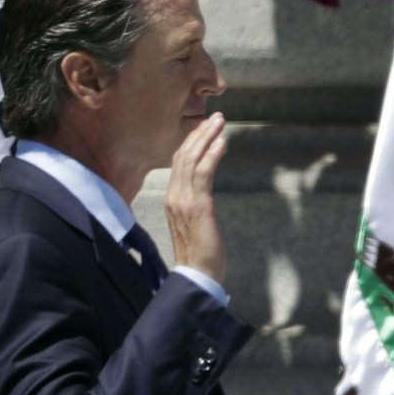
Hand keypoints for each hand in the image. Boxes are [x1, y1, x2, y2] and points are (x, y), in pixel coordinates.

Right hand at [165, 111, 228, 281]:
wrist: (196, 277)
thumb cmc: (199, 255)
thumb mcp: (193, 225)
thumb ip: (196, 207)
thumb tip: (204, 197)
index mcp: (172, 200)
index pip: (178, 163)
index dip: (191, 143)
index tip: (205, 128)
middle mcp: (173, 196)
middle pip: (183, 155)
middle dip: (199, 133)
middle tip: (215, 117)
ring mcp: (183, 201)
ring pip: (191, 159)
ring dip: (206, 137)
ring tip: (220, 122)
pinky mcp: (197, 207)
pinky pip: (203, 173)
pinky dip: (212, 154)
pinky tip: (222, 142)